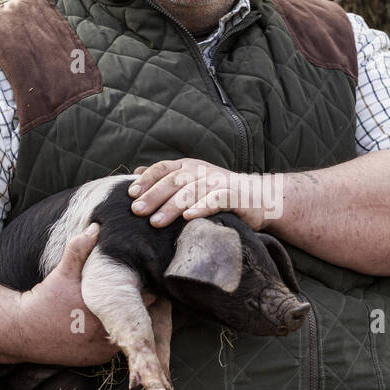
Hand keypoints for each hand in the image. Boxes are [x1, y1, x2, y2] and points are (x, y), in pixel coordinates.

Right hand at [15, 224, 156, 365]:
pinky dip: (115, 335)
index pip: (146, 298)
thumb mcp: (63, 273)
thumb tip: (95, 226)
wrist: (22, 332)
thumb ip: (80, 249)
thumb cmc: (44, 301)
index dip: (145, 286)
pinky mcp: (96, 360)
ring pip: (128, 334)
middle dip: (139, 305)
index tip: (142, 277)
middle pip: (141, 318)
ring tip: (123, 306)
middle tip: (134, 290)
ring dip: (128, 322)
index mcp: (105, 313)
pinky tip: (108, 323)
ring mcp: (103, 352)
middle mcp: (107, 336)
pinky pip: (115, 346)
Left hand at [127, 158, 266, 229]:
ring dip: (172, 206)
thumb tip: (135, 173)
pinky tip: (189, 218)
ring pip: (192, 191)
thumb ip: (165, 177)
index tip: (130, 195)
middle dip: (154, 196)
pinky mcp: (235, 196)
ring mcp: (218, 182)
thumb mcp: (190, 180)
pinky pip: (217, 200)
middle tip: (137, 211)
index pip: (163, 168)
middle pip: (174, 181)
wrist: (258, 197)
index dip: (146, 180)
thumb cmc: (218, 192)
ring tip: (156, 222)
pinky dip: (202, 207)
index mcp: (188, 167)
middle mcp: (201, 171)